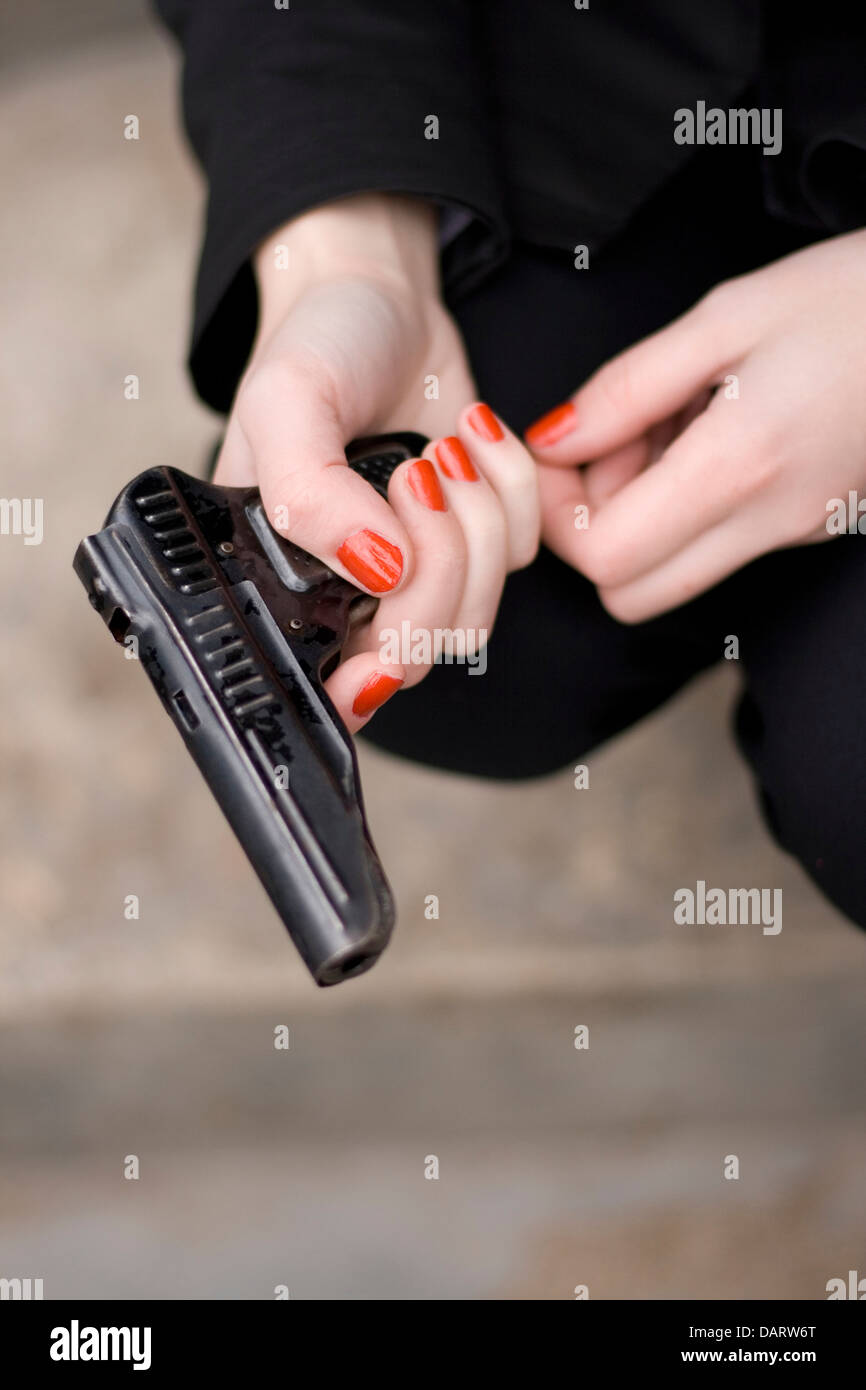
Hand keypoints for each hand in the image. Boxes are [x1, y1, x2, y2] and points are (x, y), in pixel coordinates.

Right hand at [215, 195, 538, 727]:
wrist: (379, 296)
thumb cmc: (315, 348)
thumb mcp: (284, 403)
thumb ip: (308, 497)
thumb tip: (381, 570)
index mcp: (282, 580)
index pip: (325, 686)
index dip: (357, 691)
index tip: (380, 658)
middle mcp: (350, 595)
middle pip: (417, 648)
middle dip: (437, 565)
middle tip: (416, 474)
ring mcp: (420, 574)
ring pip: (477, 612)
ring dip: (476, 523)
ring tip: (441, 448)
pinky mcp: (479, 541)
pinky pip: (520, 555)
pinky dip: (513, 490)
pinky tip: (472, 434)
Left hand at [526, 229, 865, 621]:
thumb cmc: (854, 299)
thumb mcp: (727, 315)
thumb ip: (626, 388)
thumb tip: (553, 440)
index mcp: (737, 468)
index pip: (603, 557)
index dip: (557, 513)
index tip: (559, 452)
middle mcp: (766, 523)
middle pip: (629, 592)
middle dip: (593, 529)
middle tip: (610, 444)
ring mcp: (791, 534)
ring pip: (672, 574)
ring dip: (640, 514)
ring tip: (671, 417)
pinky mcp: (807, 528)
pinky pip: (718, 545)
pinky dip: (688, 504)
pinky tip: (711, 426)